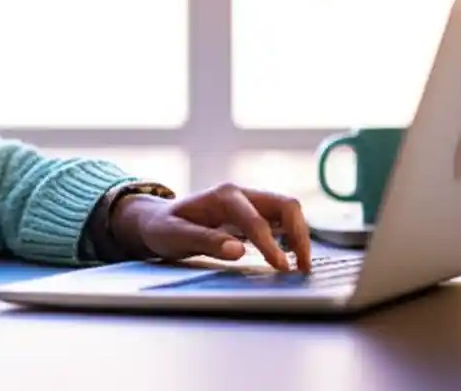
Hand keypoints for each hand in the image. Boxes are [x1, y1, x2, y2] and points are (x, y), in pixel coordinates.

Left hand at [110, 183, 311, 271]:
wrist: (158, 220)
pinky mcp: (254, 214)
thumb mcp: (174, 235)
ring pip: (289, 211)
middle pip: (285, 205)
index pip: (255, 219)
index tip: (280, 267)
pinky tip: (292, 258)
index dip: (270, 244)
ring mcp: (250, 202)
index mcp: (223, 195)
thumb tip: (238, 251)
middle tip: (302, 267)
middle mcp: (242, 193)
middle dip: (299, 234)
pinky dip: (293, 237)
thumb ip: (204, 240)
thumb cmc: (164, 227)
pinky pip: (283, 221)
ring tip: (302, 266)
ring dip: (300, 236)